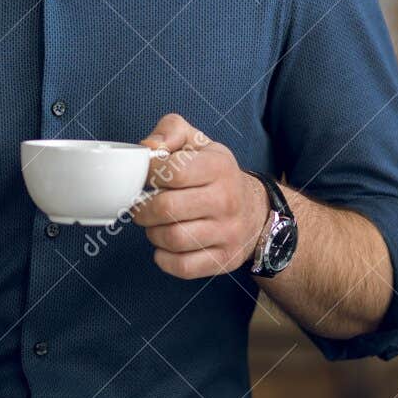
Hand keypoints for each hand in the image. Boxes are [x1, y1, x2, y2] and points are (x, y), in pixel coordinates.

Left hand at [132, 113, 268, 278]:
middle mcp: (226, 200)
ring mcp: (227, 233)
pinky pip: (182, 267)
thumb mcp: (199, 142)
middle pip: (166, 208)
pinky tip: (164, 245)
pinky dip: (164, 259)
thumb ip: (170, 131)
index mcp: (218, 167)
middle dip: (142, 208)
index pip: (171, 172)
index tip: (142, 177)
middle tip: (140, 205)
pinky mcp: (223, 259)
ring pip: (171, 239)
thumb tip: (147, 149)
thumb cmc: (216, 175)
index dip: (146, 174)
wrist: (256, 211)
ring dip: (152, 232)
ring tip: (154, 224)